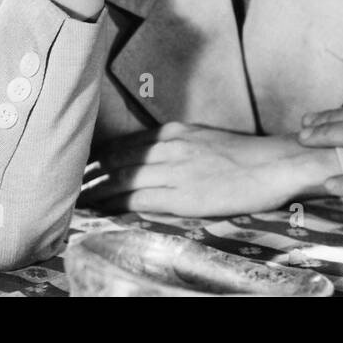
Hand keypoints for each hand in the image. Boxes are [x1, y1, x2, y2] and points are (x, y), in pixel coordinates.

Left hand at [80, 123, 337, 216]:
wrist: (275, 164)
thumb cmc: (247, 155)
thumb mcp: (206, 139)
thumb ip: (178, 145)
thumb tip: (155, 158)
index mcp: (175, 131)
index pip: (124, 144)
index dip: (98, 157)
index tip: (81, 168)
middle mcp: (169, 147)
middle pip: (115, 161)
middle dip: (89, 174)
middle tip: (67, 186)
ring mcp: (174, 170)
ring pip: (121, 180)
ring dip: (95, 191)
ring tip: (75, 202)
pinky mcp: (182, 194)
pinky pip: (137, 200)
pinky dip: (114, 205)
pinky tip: (101, 211)